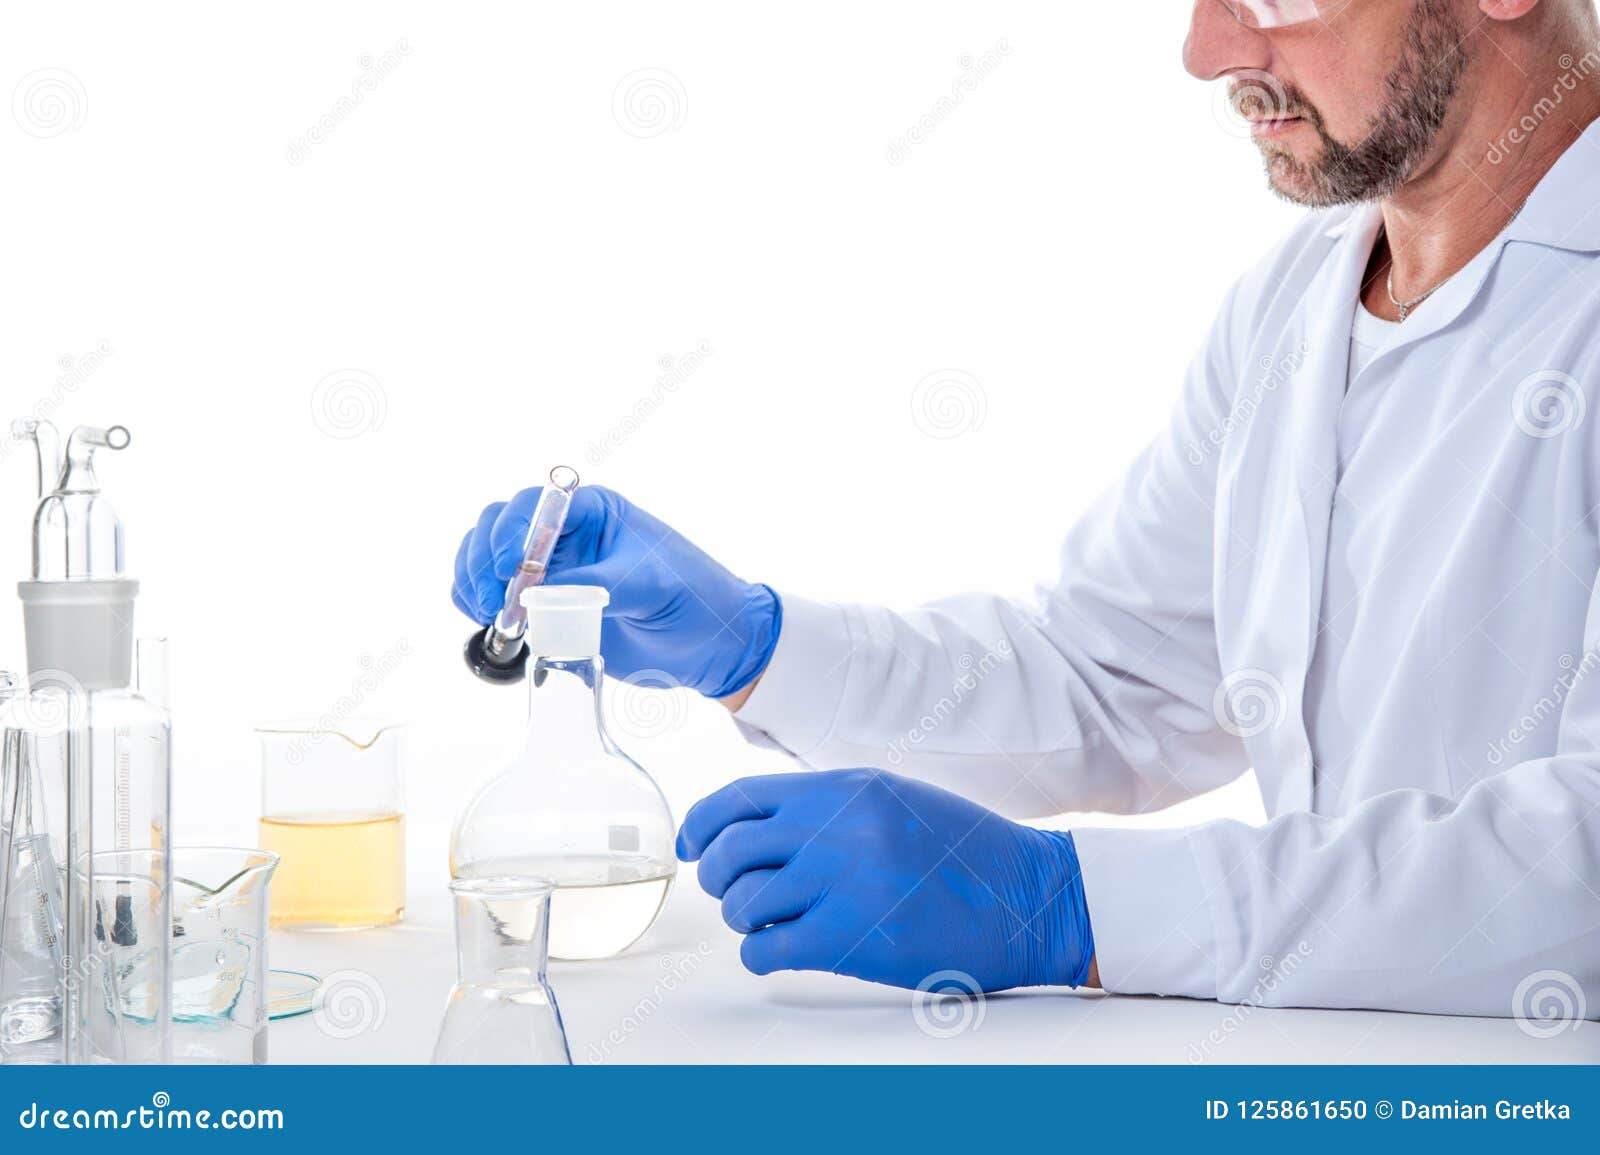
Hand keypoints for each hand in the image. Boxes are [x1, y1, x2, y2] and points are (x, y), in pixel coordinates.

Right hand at [452, 485, 779, 698]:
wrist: (713, 645)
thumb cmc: (695, 599)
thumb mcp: (653, 585)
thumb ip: (597, 584)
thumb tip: (540, 595)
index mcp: (594, 511)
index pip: (535, 505)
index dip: (512, 532)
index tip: (508, 568)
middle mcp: (565, 534)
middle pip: (498, 525)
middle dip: (482, 556)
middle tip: (491, 598)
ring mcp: (551, 569)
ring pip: (485, 556)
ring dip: (471, 579)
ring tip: (483, 611)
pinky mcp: (544, 605)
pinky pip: (494, 593)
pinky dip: (476, 602)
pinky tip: (485, 620)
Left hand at [676, 768, 1094, 990]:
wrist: (1029, 897)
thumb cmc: (965, 852)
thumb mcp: (891, 798)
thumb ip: (825, 805)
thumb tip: (757, 826)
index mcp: (842, 788)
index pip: (737, 798)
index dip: (700, 825)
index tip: (691, 847)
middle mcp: (835, 829)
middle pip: (728, 852)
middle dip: (717, 878)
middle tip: (734, 893)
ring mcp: (842, 883)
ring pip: (742, 903)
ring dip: (745, 919)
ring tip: (772, 923)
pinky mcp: (851, 939)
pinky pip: (766, 949)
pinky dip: (761, 955)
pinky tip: (783, 951)